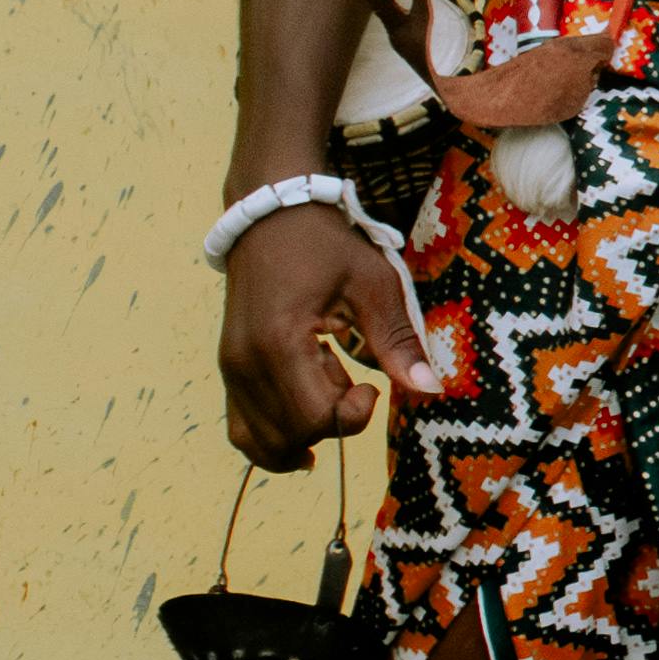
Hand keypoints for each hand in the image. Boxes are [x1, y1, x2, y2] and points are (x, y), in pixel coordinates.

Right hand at [217, 205, 431, 470]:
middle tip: (349, 380)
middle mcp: (244, 364)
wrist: (269, 216)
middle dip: (332, 423)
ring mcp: (230, 370)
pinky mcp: (228, 371)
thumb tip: (430, 390)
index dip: (354, 415)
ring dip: (305, 431)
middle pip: (290, 436)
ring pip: (262, 443)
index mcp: (278, 342)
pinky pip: (243, 429)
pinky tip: (306, 422)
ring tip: (326, 387)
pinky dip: (275, 436)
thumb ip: (397, 340)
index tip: (372, 384)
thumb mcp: (373, 282)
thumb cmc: (324, 244)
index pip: (314, 418)